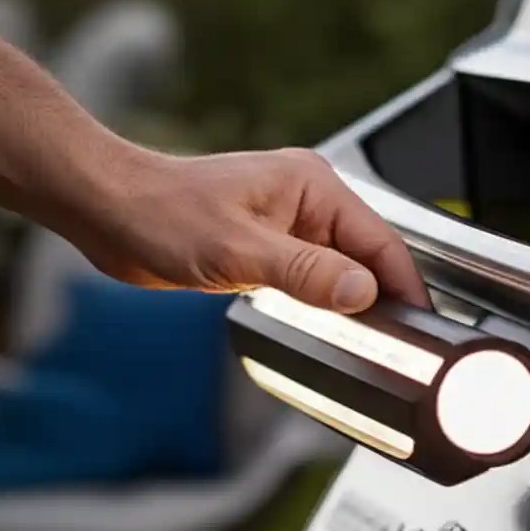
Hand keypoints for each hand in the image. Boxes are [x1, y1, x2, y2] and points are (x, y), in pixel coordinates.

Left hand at [67, 146, 429, 312]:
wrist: (108, 210)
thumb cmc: (161, 213)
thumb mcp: (239, 250)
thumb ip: (306, 272)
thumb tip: (362, 291)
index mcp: (314, 187)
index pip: (381, 241)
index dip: (404, 285)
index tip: (421, 324)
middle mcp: (308, 201)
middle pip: (368, 256)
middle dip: (383, 297)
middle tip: (397, 343)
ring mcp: (289, 224)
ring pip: (341, 269)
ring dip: (352, 302)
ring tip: (369, 341)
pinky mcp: (269, 245)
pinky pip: (313, 276)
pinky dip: (324, 301)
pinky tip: (327, 326)